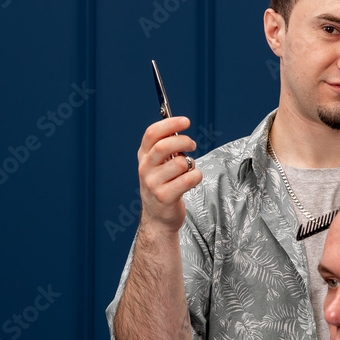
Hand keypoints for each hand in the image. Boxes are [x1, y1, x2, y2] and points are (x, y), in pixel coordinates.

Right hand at [137, 116, 203, 232]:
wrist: (157, 218)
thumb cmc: (162, 186)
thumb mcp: (157, 165)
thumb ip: (165, 147)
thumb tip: (179, 125)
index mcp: (143, 157)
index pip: (152, 134)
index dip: (169, 124)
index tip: (185, 121)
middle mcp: (145, 169)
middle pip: (164, 146)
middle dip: (184, 141)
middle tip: (192, 144)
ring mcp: (153, 184)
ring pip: (180, 163)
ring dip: (191, 163)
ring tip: (189, 169)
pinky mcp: (165, 197)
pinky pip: (189, 179)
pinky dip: (196, 176)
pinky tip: (192, 180)